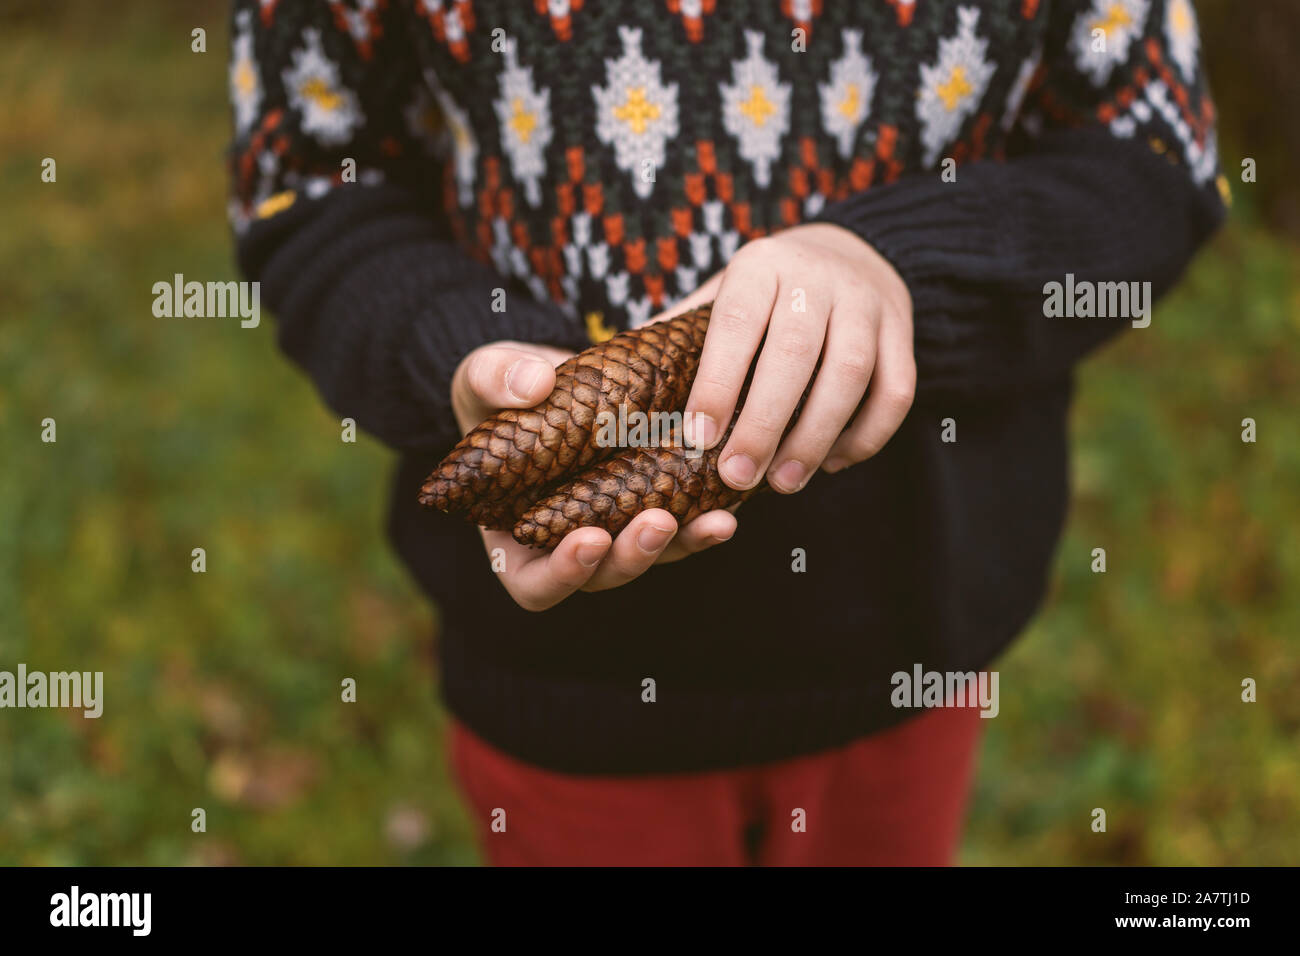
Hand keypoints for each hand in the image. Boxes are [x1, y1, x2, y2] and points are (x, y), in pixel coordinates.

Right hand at [450, 341, 738, 611]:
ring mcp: (617, 525)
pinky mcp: (654, 500)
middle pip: (605, 574)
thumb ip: (495, 379)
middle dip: (634, 554)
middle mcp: (570, 544)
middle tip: (657, 522)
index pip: (535, 583)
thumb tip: (534, 384)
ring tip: (714, 519)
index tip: (590, 538)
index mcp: (515, 538)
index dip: (563, 573)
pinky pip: (684, 518)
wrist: (551, 377)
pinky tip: (733, 498)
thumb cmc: (501, 391)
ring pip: (653, 553)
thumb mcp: (484, 378)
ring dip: (683, 541)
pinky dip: (706, 512)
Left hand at [676, 222, 915, 492]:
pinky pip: (896, 390)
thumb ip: (682, 334)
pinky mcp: (903, 331)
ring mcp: (866, 303)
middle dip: (764, 423)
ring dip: (816, 436)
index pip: (737, 323)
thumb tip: (618, 386)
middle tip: (737, 477)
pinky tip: (833, 463)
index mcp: (760, 267)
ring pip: (850, 374)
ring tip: (784, 483)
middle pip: (795, 354)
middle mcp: (816, 278)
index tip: (697, 437)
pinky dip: (867, 435)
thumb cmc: (767, 293)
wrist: (850, 251)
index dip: (718, 383)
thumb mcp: (722, 295)